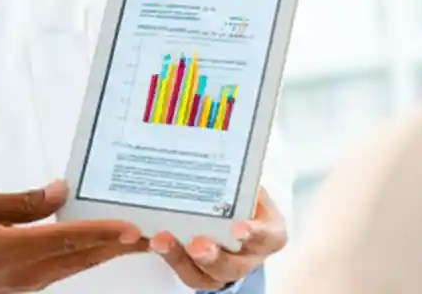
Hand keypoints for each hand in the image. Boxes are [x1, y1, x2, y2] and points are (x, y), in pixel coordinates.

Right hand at [0, 180, 148, 293]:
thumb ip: (21, 202)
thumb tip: (59, 191)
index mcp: (14, 250)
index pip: (67, 239)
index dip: (101, 234)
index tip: (129, 228)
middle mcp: (28, 271)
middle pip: (83, 256)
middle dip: (120, 245)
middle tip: (153, 232)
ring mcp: (30, 281)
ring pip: (78, 265)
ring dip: (109, 251)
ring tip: (138, 238)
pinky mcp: (29, 283)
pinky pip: (67, 268)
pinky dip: (89, 255)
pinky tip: (101, 245)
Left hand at [149, 188, 286, 290]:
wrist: (234, 213)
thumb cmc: (241, 196)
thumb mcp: (247, 183)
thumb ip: (238, 175)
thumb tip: (221, 146)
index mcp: (269, 232)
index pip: (268, 237)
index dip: (255, 234)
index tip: (238, 228)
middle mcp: (250, 257)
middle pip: (234, 266)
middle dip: (212, 256)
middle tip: (195, 244)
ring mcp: (225, 270)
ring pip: (206, 275)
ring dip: (181, 259)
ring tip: (161, 240)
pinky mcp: (201, 274)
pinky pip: (185, 273)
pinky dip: (167, 257)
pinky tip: (152, 240)